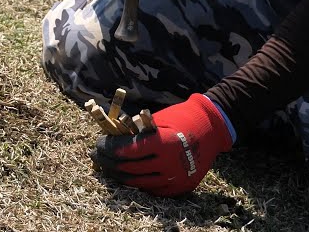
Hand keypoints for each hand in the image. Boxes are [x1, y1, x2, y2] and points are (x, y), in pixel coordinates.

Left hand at [91, 94, 233, 196]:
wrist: (211, 129)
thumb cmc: (181, 118)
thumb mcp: (157, 120)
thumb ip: (137, 132)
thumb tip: (110, 140)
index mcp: (163, 143)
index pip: (127, 151)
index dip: (109, 148)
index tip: (98, 145)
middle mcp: (170, 163)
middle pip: (129, 169)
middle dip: (109, 163)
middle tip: (97, 157)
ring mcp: (176, 178)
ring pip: (139, 182)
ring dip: (120, 176)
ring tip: (108, 168)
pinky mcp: (180, 187)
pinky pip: (153, 189)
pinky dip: (138, 183)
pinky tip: (128, 175)